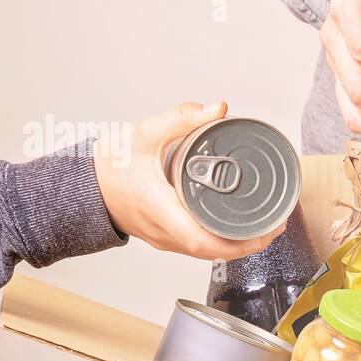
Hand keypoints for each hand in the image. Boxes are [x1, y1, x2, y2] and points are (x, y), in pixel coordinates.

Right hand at [93, 101, 285, 260]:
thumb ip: (181, 117)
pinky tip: (239, 229)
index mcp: (160, 210)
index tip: (267, 229)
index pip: (203, 241)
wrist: (81, 186)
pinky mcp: (165, 238)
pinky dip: (222, 243)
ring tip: (266, 226)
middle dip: (251, 244)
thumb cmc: (109, 164)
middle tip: (278, 223)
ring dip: (239, 245)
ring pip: (208, 253)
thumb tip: (218, 108)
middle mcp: (164, 232)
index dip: (240, 243)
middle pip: (214, 252)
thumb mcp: (144, 133)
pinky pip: (199, 248)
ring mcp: (164, 240)